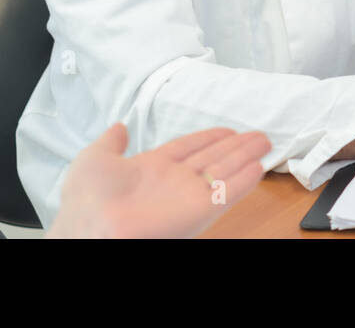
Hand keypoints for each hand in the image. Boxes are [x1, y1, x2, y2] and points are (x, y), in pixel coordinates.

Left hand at [47, 123, 270, 238]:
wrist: (94, 228)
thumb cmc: (89, 198)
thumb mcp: (94, 158)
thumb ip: (111, 142)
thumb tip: (119, 127)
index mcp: (151, 168)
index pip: (189, 149)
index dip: (209, 138)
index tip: (228, 130)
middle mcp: (174, 181)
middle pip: (213, 158)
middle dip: (236, 146)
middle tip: (257, 134)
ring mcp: (188, 195)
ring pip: (225, 171)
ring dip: (246, 156)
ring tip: (265, 142)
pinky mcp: (200, 211)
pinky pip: (228, 192)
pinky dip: (245, 179)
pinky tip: (259, 166)